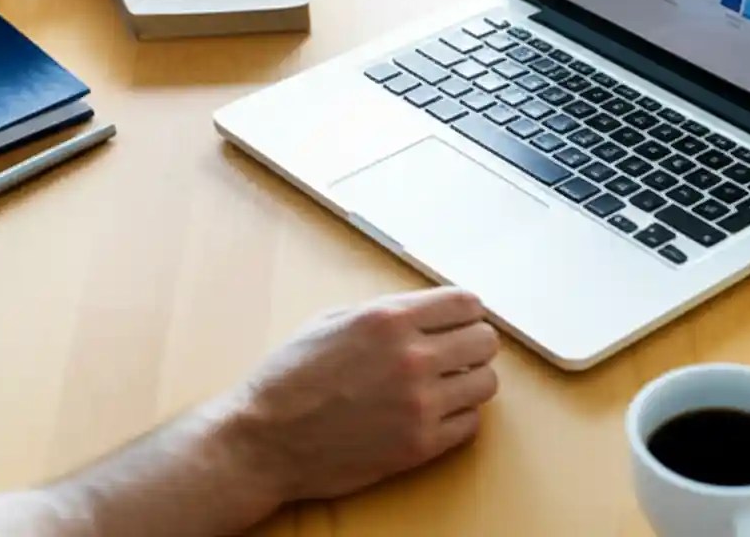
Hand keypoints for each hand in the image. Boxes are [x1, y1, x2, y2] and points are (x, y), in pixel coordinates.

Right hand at [232, 289, 500, 502]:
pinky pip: (470, 424)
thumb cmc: (290, 378)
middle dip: (473, 343)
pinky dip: (458, 417)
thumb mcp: (331, 321)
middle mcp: (411, 358)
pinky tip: (434, 412)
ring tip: (446, 384)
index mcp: (388, 319)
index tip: (461, 320)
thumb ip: (385, 312)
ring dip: (469, 381)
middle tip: (456, 352)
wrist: (264, 441)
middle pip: (485, 341)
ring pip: (486, 383)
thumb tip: (428, 310)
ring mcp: (419, 404)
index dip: (466, 311)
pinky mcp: (419, 445)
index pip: (466, 303)